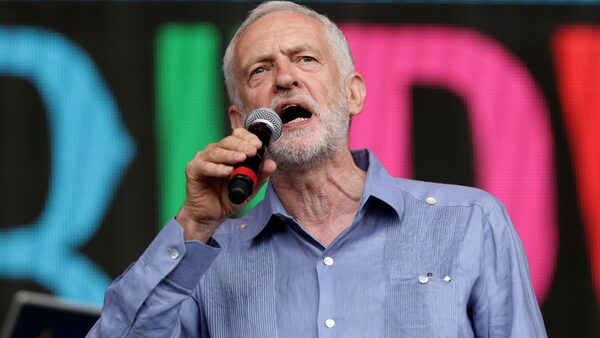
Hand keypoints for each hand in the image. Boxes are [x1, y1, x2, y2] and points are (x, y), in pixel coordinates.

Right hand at [176, 128, 276, 242]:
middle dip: (242, 145)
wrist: (211, 216)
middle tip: (252, 151)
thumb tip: (271, 164)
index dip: (247, 138)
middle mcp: (215, 153)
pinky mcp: (193, 170)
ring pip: (216, 151)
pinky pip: (205, 166)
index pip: (237, 137)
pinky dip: (216, 168)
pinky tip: (227, 171)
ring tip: (242, 158)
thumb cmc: (226, 198)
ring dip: (230, 155)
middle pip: (227, 141)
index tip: (258, 145)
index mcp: (228, 153)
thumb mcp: (249, 188)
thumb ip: (260, 176)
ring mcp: (203, 160)